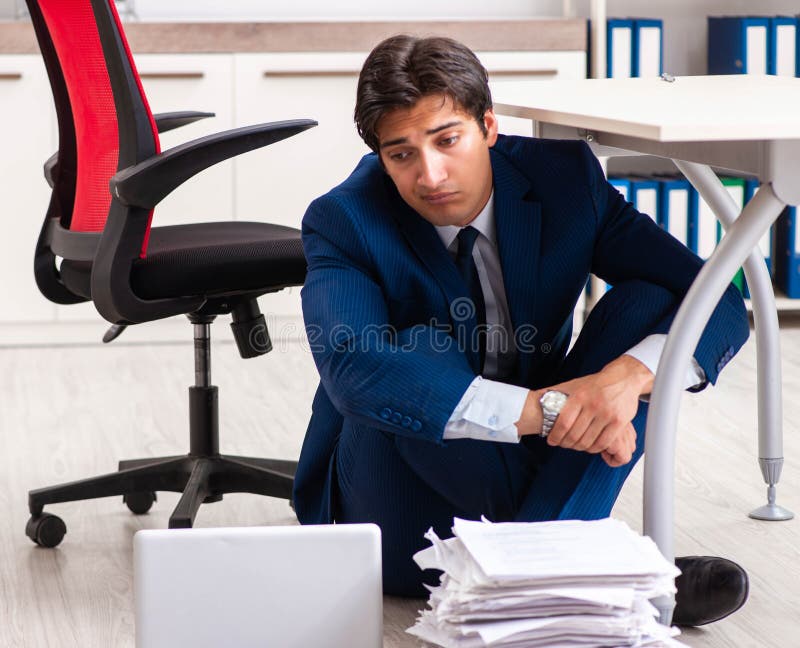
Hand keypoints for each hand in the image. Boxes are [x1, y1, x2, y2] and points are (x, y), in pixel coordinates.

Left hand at [519, 355, 652, 466]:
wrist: (623, 378)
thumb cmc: (596, 383)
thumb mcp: (575, 384)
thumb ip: (559, 393)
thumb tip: (538, 397)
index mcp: (579, 395)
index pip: (564, 422)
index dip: (556, 435)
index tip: (552, 441)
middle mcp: (593, 404)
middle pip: (575, 434)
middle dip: (566, 443)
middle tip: (563, 444)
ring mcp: (607, 414)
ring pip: (588, 441)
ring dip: (579, 447)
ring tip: (576, 445)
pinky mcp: (619, 421)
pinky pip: (603, 442)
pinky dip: (595, 448)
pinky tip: (590, 446)